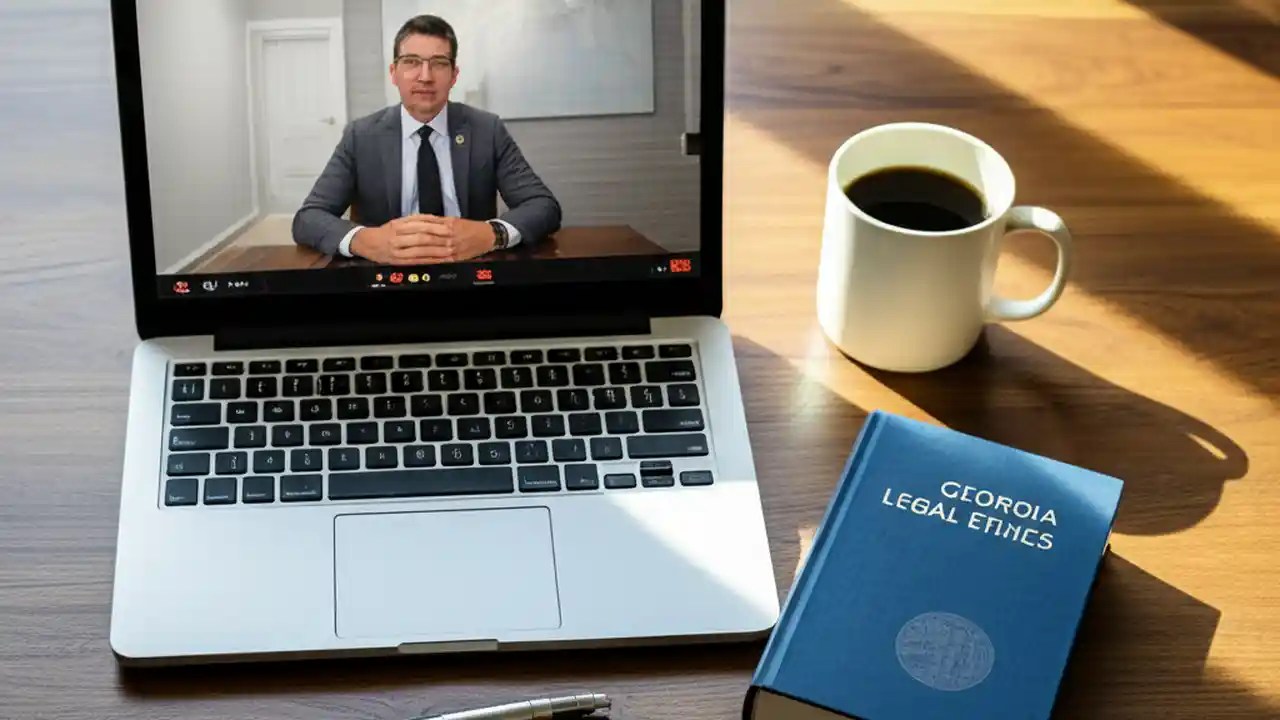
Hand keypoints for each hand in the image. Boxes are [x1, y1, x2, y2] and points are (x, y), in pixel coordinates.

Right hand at [351, 216, 494, 264]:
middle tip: (453, 240)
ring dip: (437, 251)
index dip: (436, 226)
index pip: (421, 224)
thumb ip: (415, 220)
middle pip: (422, 237)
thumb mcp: (398, 222)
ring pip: (420, 250)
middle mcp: (398, 236)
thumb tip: (435, 218)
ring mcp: (398, 250)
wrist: (367, 244)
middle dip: (440, 239)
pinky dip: (429, 261)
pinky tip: (438, 261)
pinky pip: (416, 261)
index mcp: (399, 225)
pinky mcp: (398, 261)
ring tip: (450, 252)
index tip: (450, 227)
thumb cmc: (385, 232)